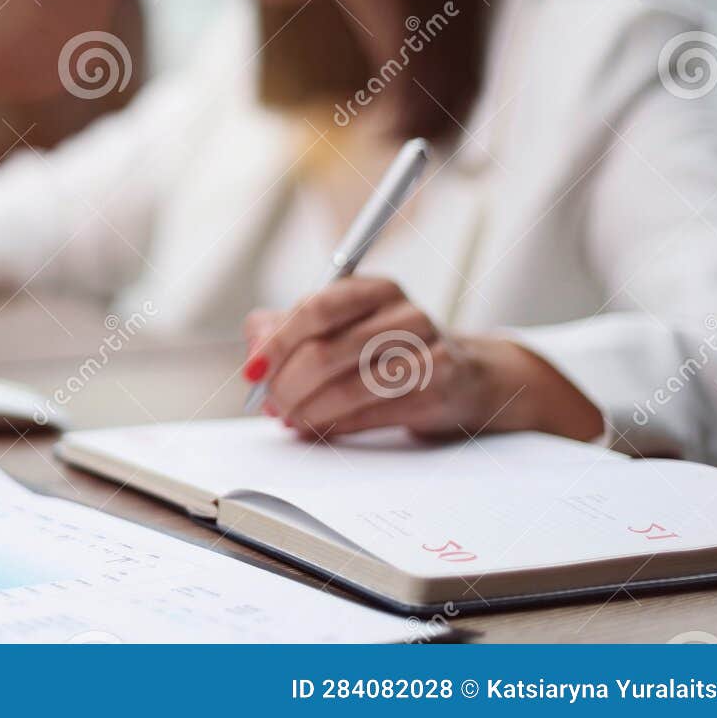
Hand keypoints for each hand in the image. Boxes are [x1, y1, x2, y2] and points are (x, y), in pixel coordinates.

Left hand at [242, 277, 603, 441]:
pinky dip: (337, 426)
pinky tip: (319, 429)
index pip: (317, 308)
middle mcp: (405, 313)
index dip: (278, 342)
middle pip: (327, 351)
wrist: (463, 375)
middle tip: (271, 406)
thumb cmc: (384, 350)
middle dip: (288, 386)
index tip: (253, 371)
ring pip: (348, 388)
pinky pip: (373, 412)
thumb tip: (255, 351)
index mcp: (374, 288)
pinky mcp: (440, 387)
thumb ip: (284, 328)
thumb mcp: (336, 327)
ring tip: (291, 420)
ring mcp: (427, 349)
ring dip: (309, 411)